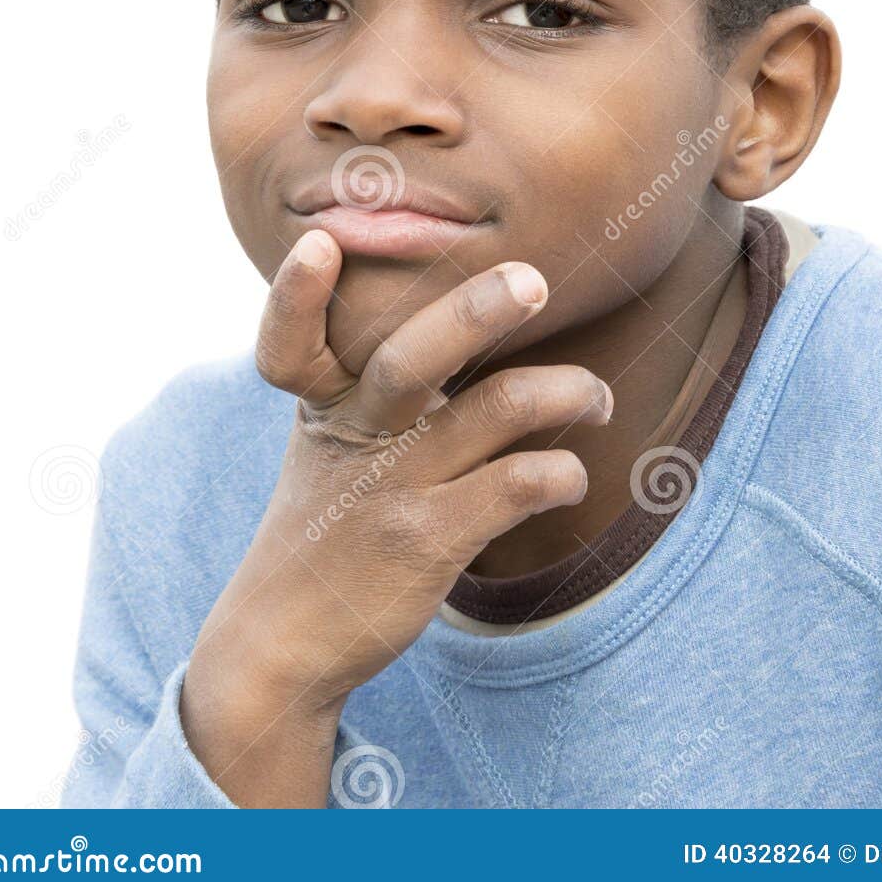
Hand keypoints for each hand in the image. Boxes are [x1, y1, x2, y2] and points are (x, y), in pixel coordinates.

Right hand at [180, 229, 611, 804]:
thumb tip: (460, 300)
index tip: (319, 242)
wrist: (285, 639)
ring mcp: (391, 489)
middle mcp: (354, 434)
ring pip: (494, 411)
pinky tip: (571, 475)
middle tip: (534, 280)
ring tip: (596, 397)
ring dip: (565, 391)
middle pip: (411, 359)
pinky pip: (516, 484)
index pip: (289, 340)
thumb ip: (368, 375)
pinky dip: (561, 471)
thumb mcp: (327, 434)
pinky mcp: (428, 541)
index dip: (296, 292)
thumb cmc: (326, 514)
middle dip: (477, 311)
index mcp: (323, 400)